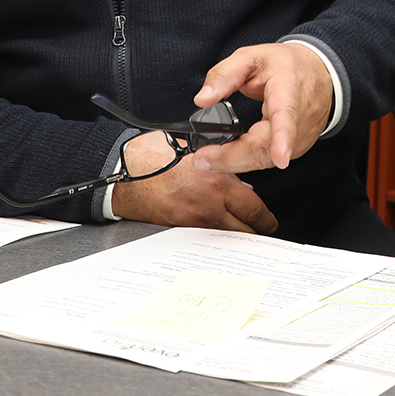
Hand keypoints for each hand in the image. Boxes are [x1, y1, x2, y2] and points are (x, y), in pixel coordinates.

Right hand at [110, 131, 277, 232]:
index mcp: (219, 184)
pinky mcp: (178, 229)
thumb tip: (240, 188)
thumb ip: (223, 172)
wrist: (125, 172)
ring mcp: (194, 221)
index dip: (266, 220)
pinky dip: (213, 240)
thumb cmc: (157, 157)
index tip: (269, 223)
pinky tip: (215, 237)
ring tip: (241, 237)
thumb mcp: (198, 155)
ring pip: (226, 238)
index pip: (255, 209)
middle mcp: (210, 206)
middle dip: (256, 234)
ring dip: (235, 238)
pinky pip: (204, 240)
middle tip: (260, 234)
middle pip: (245, 230)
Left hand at [188, 43, 333, 173]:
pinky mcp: (297, 149)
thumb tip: (202, 100)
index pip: (287, 117)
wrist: (317, 73)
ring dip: (235, 162)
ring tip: (209, 158)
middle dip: (232, 157)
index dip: (283, 139)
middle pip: (267, 148)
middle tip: (201, 158)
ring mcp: (301, 137)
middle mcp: (300, 119)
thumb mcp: (251, 58)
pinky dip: (245, 160)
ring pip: (266, 159)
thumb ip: (223, 75)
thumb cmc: (285, 65)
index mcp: (288, 91)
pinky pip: (268, 160)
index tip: (280, 157)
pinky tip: (229, 155)